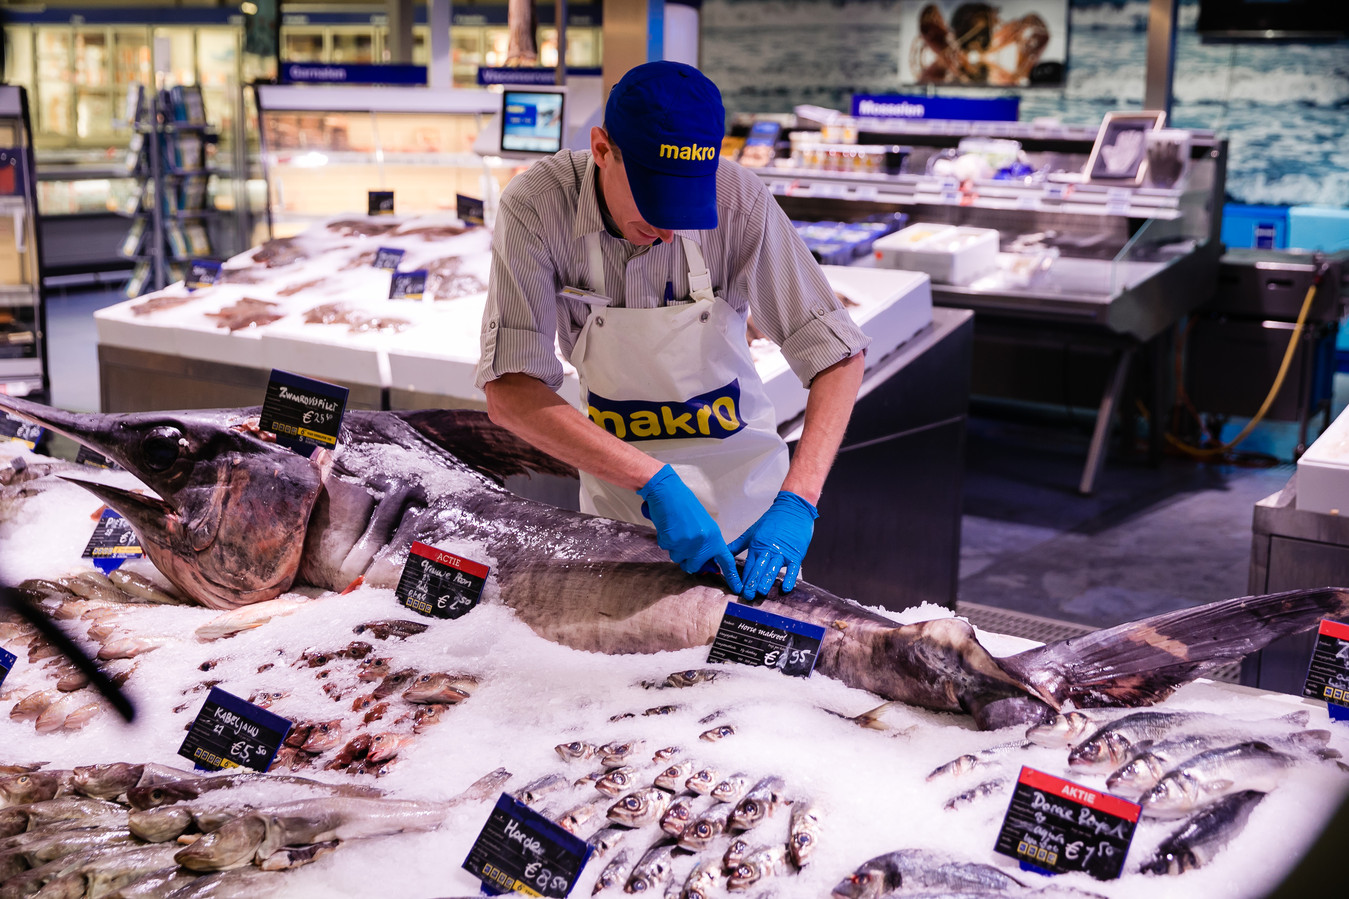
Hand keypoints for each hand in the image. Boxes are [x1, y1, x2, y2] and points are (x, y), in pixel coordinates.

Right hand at [637, 465, 742, 592]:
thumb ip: (707, 544)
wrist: (668, 492)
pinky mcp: (672, 542)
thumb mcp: (703, 526)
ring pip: (678, 559)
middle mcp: (703, 543)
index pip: (726, 560)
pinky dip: (665, 540)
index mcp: (714, 537)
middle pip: (694, 566)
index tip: (737, 588)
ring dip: (675, 548)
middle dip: (687, 560)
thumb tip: (706, 565)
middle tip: (683, 544)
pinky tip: (668, 527)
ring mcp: (688, 544)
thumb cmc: (685, 506)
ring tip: (676, 531)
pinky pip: (666, 549)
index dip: (732, 576)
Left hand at [728, 491, 816, 599]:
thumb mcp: (752, 531)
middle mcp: (769, 550)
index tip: (739, 590)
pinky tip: (785, 588)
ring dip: (767, 581)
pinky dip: (790, 578)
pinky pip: (793, 569)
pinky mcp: (796, 554)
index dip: (743, 579)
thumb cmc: (772, 520)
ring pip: (773, 569)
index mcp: (757, 545)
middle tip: (748, 596)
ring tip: (761, 592)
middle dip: (752, 583)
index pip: (748, 565)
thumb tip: (724, 553)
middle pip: (759, 569)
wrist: (792, 509)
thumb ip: (738, 544)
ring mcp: (783, 552)